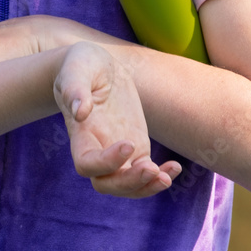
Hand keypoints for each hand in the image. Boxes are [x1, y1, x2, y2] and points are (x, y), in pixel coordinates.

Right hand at [55, 42, 181, 197]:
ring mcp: (117, 150)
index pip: (86, 164)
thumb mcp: (75, 68)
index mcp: (80, 133)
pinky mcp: (135, 147)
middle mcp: (96, 148)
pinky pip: (146, 172)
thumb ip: (74, 88)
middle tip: (153, 169)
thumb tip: (80, 112)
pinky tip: (175, 167)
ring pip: (128, 185)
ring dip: (147, 186)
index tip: (127, 143)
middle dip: (129, 183)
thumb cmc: (80, 64)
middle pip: (106, 183)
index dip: (106, 163)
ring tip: (168, 175)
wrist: (94, 66)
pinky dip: (160, 176)